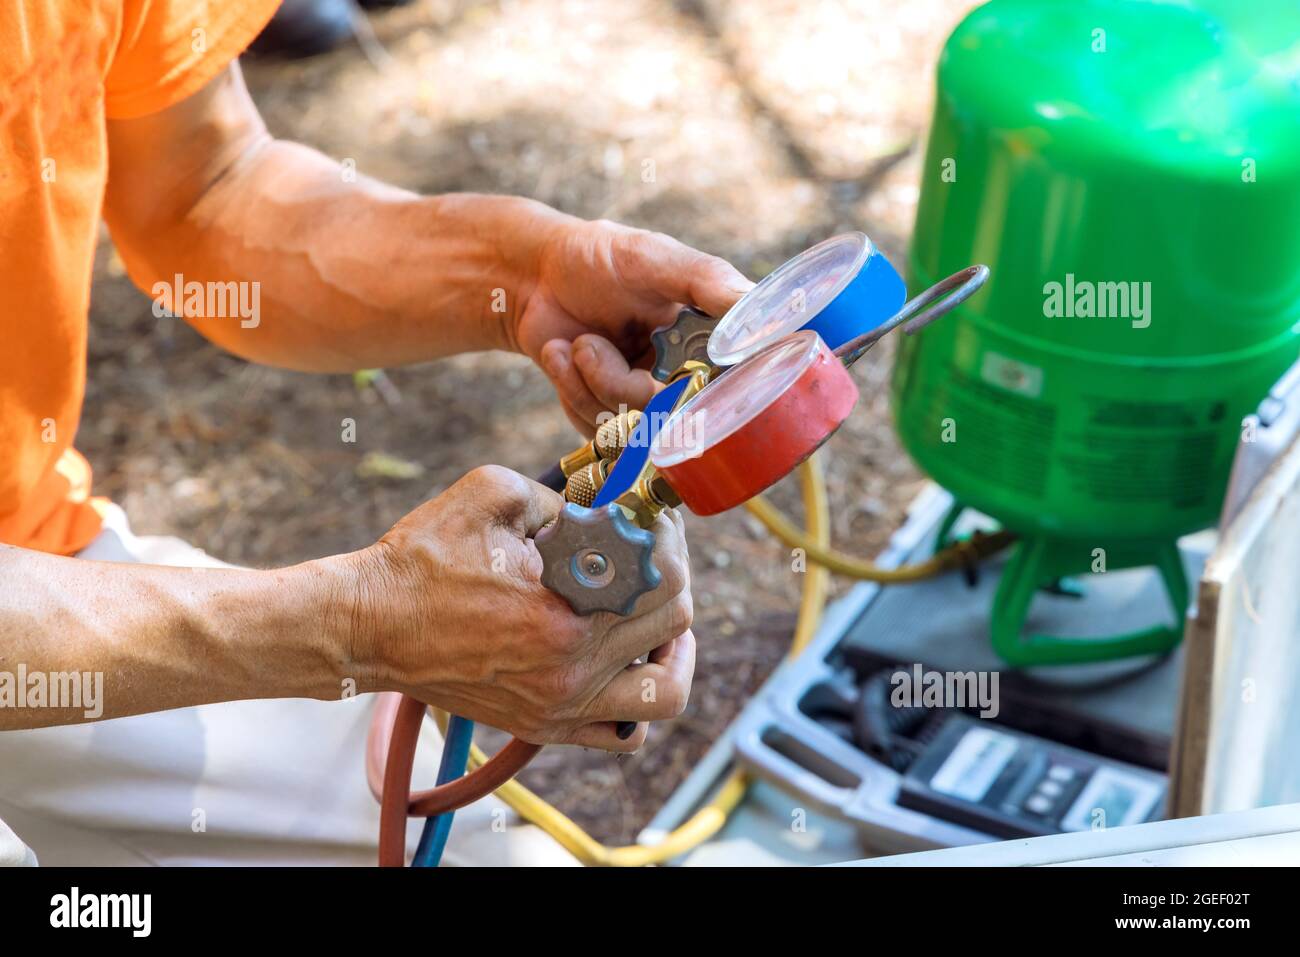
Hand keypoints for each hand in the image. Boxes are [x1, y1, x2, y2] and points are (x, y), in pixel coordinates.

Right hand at [349, 465, 693, 751]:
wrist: (368, 626)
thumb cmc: (421, 560)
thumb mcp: (490, 494)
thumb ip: (562, 496)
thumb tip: (606, 508)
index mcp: (566, 615)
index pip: (665, 578)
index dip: (669, 537)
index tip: (652, 519)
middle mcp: (572, 672)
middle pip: (674, 625)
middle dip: (672, 576)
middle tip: (652, 552)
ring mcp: (560, 707)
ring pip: (665, 693)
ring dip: (673, 649)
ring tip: (654, 618)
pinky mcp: (544, 726)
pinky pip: (624, 733)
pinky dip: (639, 700)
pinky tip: (623, 660)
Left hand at [516, 218, 752, 435]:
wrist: (537, 277)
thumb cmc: (601, 258)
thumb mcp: (658, 259)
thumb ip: (709, 283)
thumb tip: (761, 309)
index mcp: (711, 341)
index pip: (731, 386)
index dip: (706, 395)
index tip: (669, 379)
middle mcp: (686, 376)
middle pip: (670, 418)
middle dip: (617, 383)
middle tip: (588, 342)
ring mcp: (646, 400)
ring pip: (629, 427)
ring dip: (587, 381)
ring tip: (574, 342)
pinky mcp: (610, 415)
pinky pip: (597, 431)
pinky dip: (570, 390)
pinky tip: (560, 354)